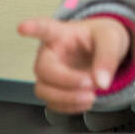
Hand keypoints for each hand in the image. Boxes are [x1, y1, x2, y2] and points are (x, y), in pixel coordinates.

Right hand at [18, 16, 134, 113]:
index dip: (33, 28)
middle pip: (43, 70)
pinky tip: (86, 101)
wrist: (105, 51)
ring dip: (67, 98)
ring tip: (91, 96)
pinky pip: (52, 103)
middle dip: (66, 81)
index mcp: (61, 33)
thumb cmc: (101, 38)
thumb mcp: (111, 38)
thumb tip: (101, 83)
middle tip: (91, 83)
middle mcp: (50, 53)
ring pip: (44, 90)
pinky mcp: (54, 89)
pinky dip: (70, 106)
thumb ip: (108, 56)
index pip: (44, 29)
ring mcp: (50, 73)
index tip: (22, 27)